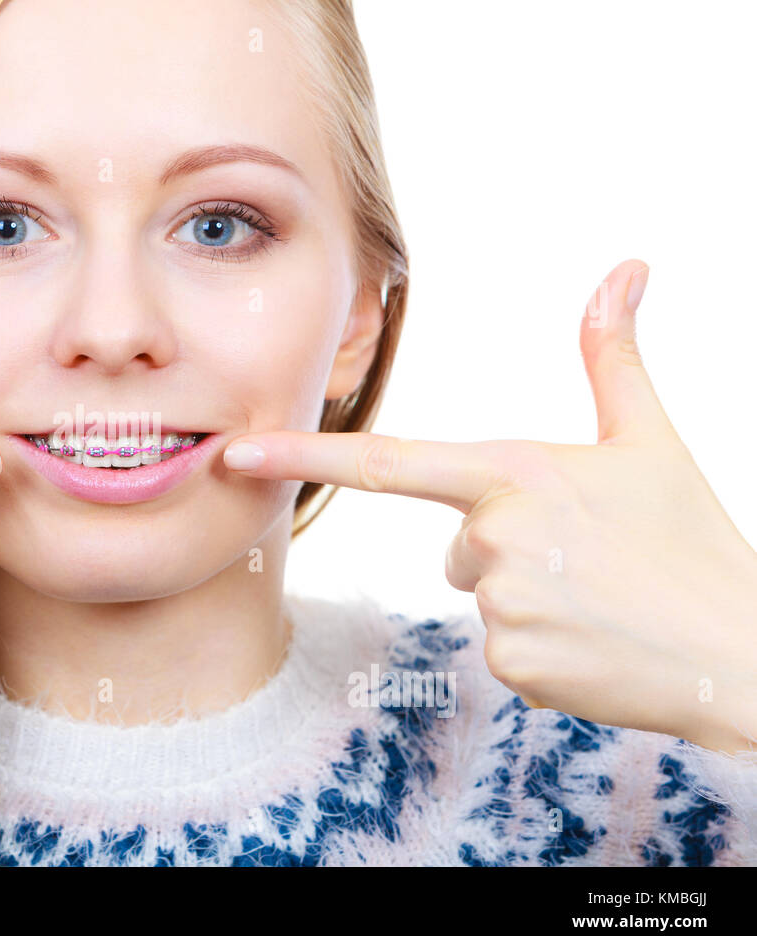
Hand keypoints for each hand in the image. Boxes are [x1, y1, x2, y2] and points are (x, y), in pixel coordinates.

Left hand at [223, 260, 756, 753]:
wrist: (741, 651)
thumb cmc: (692, 540)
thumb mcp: (648, 440)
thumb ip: (612, 355)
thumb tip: (627, 265)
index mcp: (512, 473)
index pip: (384, 461)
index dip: (303, 453)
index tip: (234, 453)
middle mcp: (491, 537)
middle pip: (455, 545)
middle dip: (504, 551)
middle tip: (589, 560)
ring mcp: (498, 605)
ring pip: (478, 594)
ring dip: (526, 597)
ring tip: (598, 599)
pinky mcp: (511, 664)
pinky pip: (501, 648)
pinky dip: (540, 647)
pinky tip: (593, 641)